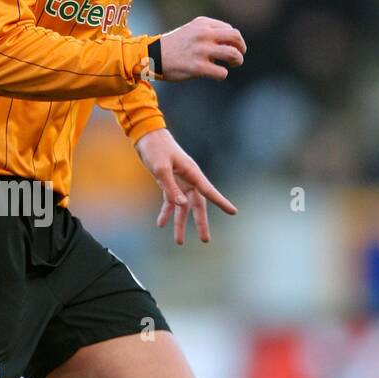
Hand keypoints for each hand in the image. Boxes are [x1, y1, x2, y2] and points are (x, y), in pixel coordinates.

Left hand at [136, 128, 236, 244]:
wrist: (145, 135)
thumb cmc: (155, 149)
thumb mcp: (161, 169)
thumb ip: (171, 188)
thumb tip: (182, 206)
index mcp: (192, 173)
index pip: (209, 191)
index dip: (221, 202)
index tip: (233, 212)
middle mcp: (189, 179)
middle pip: (197, 205)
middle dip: (200, 222)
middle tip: (206, 239)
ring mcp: (179, 181)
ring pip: (183, 207)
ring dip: (180, 223)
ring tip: (179, 241)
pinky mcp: (168, 182)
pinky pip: (170, 201)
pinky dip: (166, 212)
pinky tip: (161, 224)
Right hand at [158, 17, 245, 80]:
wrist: (152, 56)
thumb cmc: (173, 46)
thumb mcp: (191, 30)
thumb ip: (209, 32)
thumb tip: (230, 44)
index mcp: (203, 24)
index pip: (229, 29)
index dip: (234, 40)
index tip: (232, 47)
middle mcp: (204, 34)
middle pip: (236, 37)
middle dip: (241, 48)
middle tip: (240, 55)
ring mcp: (201, 51)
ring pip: (233, 54)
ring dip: (237, 61)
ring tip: (233, 65)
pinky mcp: (198, 67)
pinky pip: (221, 72)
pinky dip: (222, 74)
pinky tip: (216, 74)